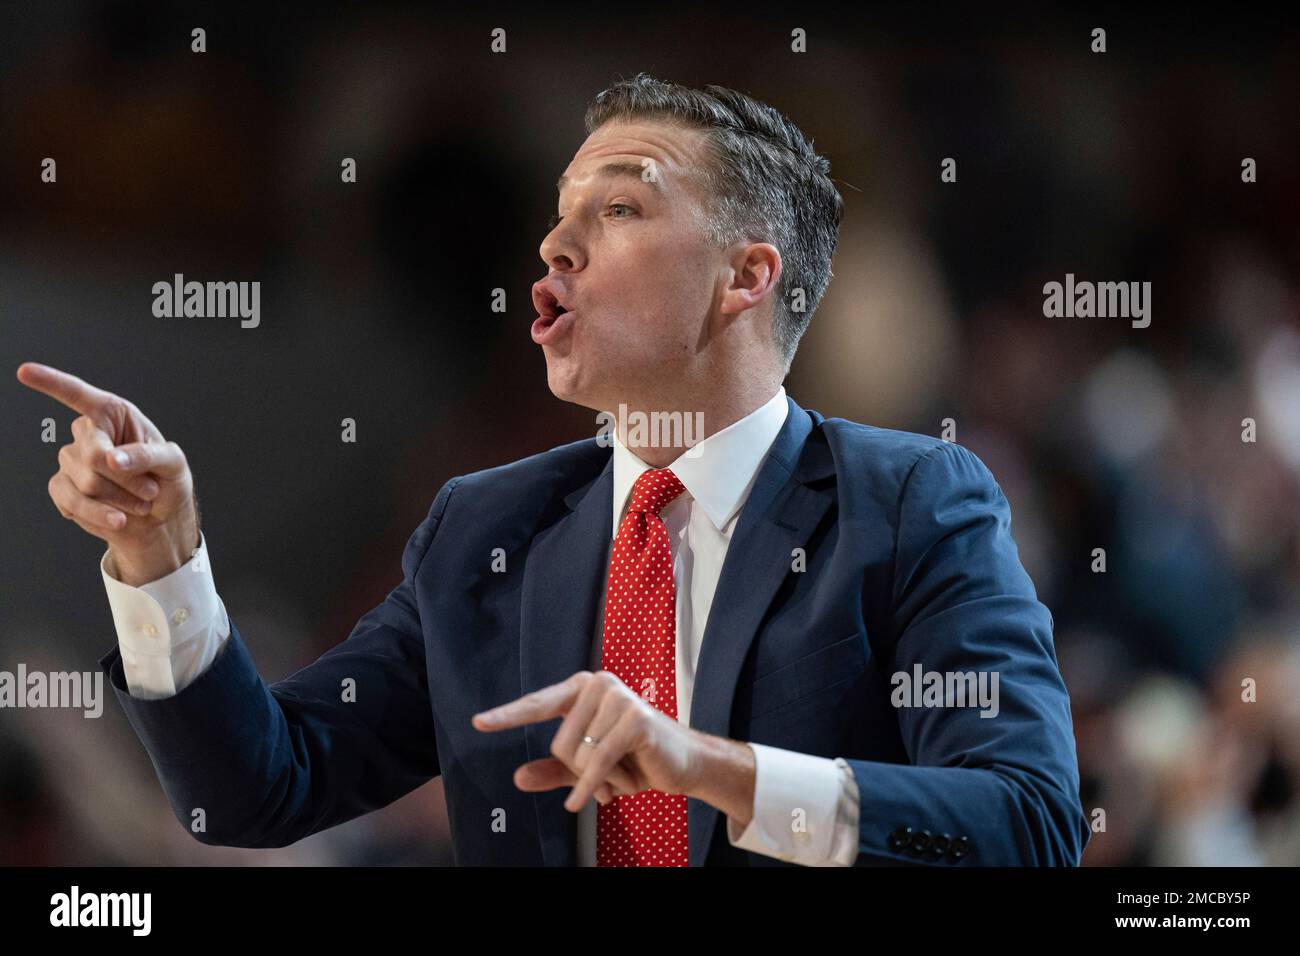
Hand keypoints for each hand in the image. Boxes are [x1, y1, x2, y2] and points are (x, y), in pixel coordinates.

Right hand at [17, 362, 198, 585]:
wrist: (160, 516)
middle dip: (127, 480)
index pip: (79, 395)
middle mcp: (87, 434)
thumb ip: (147, 456)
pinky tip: (117, 516)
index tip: (24, 371)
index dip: (51, 382)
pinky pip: (71, 501)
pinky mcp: (63, 488)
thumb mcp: (173, 463)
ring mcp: (71, 461)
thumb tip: (111, 459)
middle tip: (150, 490)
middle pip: (93, 457)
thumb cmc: (167, 480)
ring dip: (120, 500)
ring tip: (141, 502)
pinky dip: (100, 514)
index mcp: (113, 414)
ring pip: (86, 484)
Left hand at [471, 670, 708, 812]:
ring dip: (596, 778)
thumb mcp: (588, 767)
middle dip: (580, 771)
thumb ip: (554, 770)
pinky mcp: (635, 720)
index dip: (507, 715)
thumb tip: (517, 778)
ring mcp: (619, 698)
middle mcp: (599, 685)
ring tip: (623, 772)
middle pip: (560, 744)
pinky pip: (598, 762)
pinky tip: (584, 802)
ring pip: (578, 755)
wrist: (685, 763)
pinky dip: (590, 787)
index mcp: (583, 689)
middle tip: (609, 772)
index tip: (478, 722)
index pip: (538, 704)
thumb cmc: (635, 759)